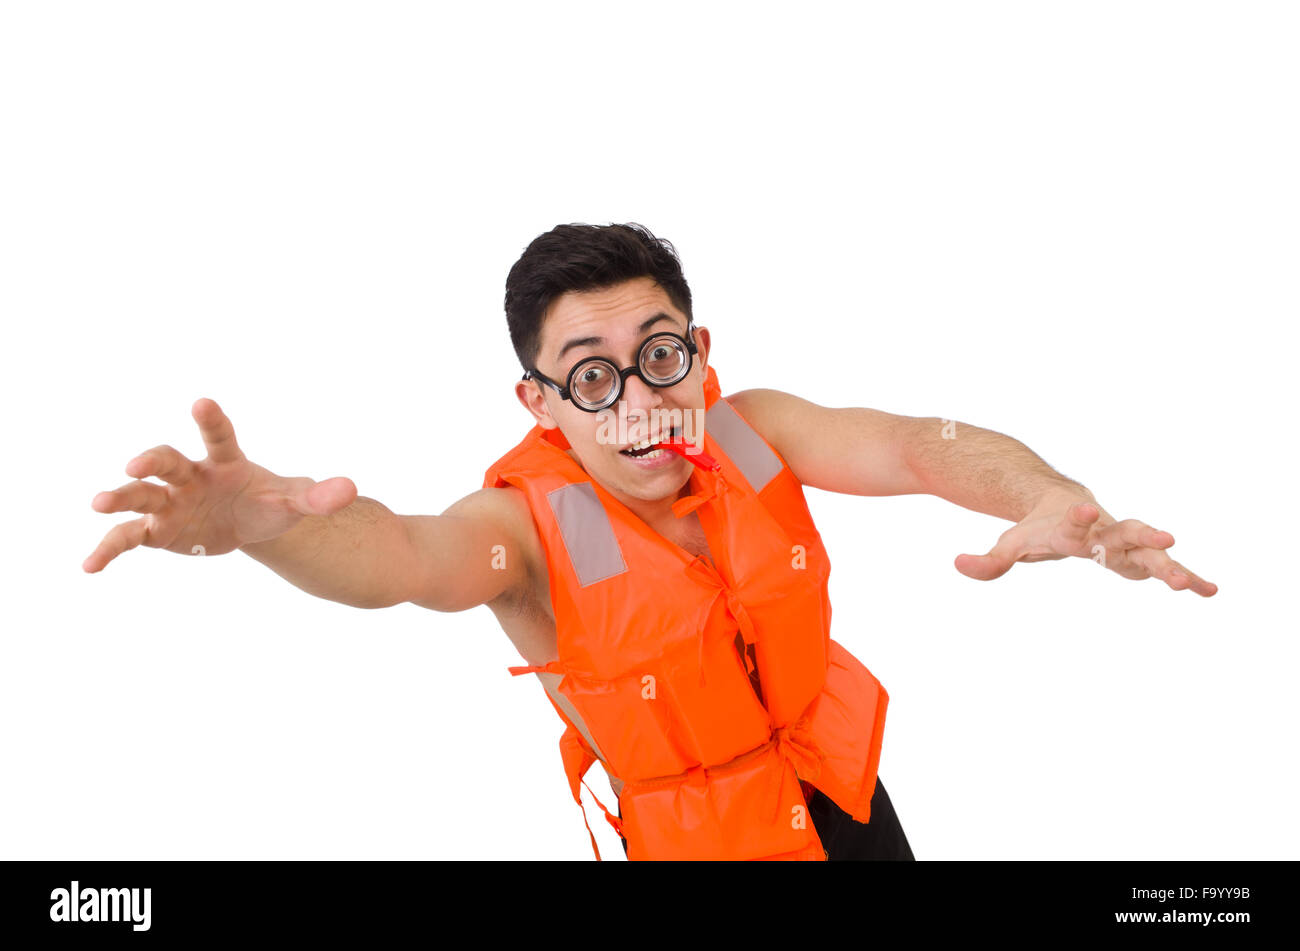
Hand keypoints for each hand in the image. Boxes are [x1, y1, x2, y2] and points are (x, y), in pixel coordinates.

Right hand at [84, 398, 356, 571]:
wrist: (246, 523)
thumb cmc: (267, 503)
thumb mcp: (293, 503)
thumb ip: (318, 496)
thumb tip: (350, 489)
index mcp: (224, 462)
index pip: (218, 435)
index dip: (211, 419)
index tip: (202, 402)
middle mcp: (190, 476)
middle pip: (167, 462)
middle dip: (150, 461)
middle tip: (134, 465)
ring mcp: (169, 503)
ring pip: (140, 496)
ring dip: (119, 498)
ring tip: (98, 503)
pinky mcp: (156, 531)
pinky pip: (127, 538)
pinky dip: (108, 550)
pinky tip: (89, 568)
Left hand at [953, 493, 1217, 596]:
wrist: (1067, 505)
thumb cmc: (1036, 528)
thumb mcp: (1009, 544)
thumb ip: (987, 560)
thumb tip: (957, 563)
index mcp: (1071, 527)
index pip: (1074, 522)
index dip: (1079, 516)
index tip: (1086, 507)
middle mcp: (1104, 532)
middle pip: (1126, 533)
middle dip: (1145, 538)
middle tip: (1168, 539)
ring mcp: (1123, 544)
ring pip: (1151, 554)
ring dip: (1173, 567)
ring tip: (1196, 585)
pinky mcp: (1137, 557)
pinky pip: (1162, 568)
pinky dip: (1187, 577)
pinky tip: (1211, 591)